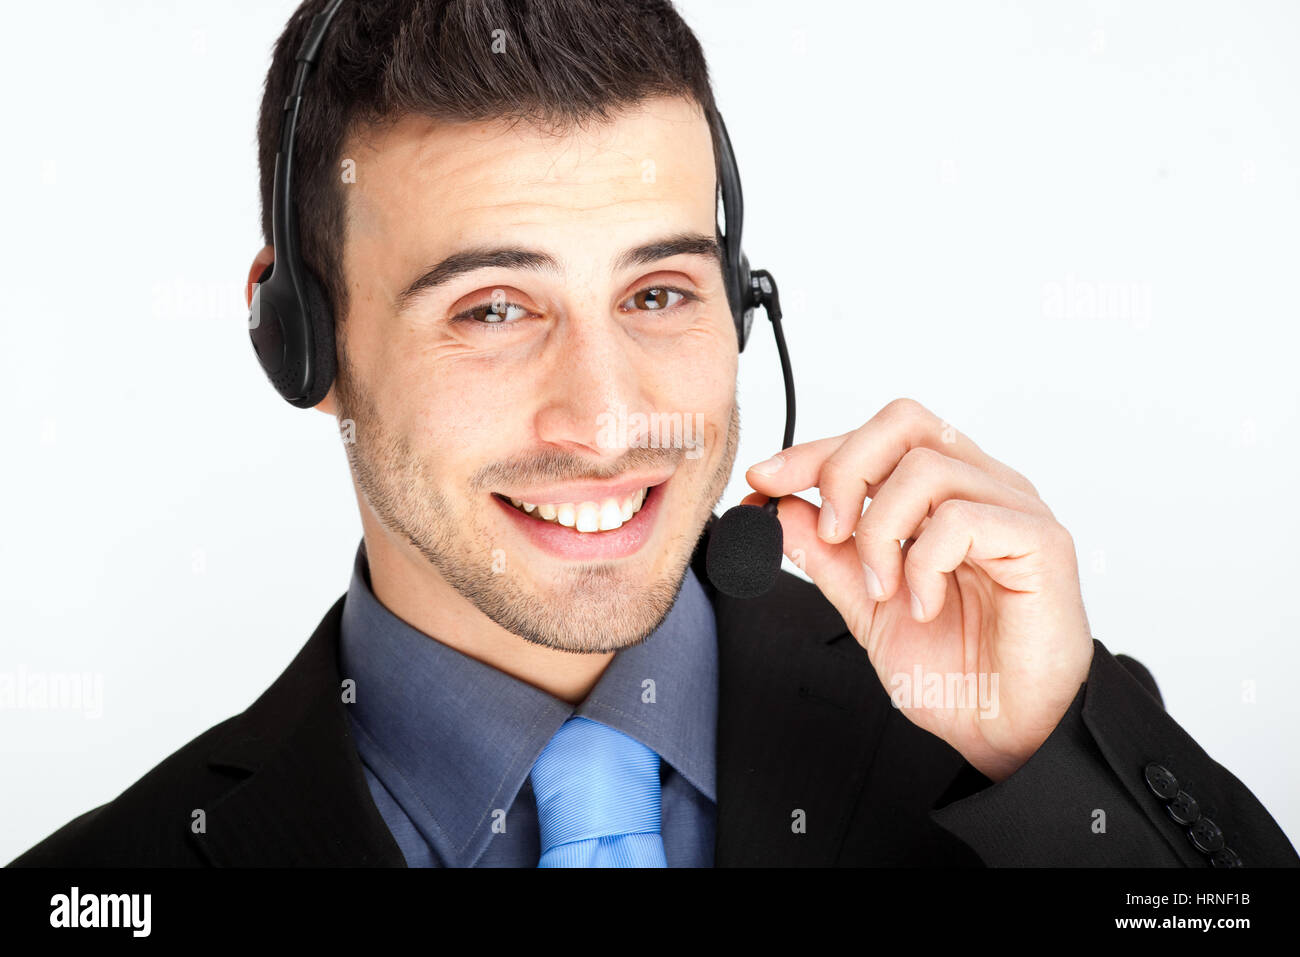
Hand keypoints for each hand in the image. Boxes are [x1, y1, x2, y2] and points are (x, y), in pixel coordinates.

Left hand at [742, 398, 1093, 782]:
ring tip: (883, 589)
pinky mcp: (1041, 541)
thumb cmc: (954, 670)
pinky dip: (923, 563)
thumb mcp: (866, 604)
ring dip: (881, 531)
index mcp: (944, 494)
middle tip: (830, 534)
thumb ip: (825, 553)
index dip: (815, 452)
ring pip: (925, 467)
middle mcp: (982, 488)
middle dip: (843, 470)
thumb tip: (775, 507)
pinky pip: (962, 517)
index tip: (765, 481)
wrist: (1004, 731)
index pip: (878, 436)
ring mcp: (1014, 509)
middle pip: (903, 423)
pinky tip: (924, 605)